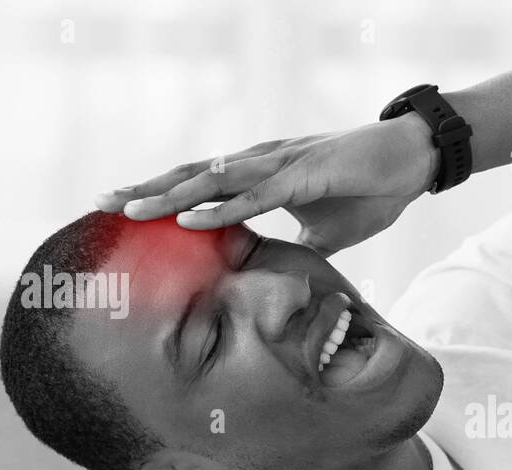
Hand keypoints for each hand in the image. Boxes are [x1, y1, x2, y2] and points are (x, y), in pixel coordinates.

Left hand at [94, 117, 438, 255]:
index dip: (161, 196)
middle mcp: (262, 164)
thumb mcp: (328, 230)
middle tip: (98, 204)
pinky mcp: (306, 174)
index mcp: (264, 176)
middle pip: (192, 177)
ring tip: (129, 209)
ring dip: (170, 197)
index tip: (122, 211)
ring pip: (213, 183)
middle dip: (146, 191)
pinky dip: (221, 207)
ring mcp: (281, 166)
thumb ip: (298, 245)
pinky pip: (255, 195)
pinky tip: (190, 217)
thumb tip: (279, 270)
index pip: (203, 186)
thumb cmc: (372, 188)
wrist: (413, 158)